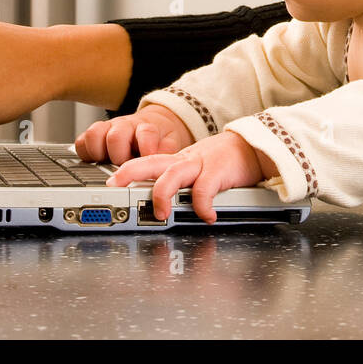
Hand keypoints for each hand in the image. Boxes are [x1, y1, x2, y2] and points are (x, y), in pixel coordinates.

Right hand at [74, 105, 193, 164]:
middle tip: (124, 168)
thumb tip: (163, 168)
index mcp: (146, 127)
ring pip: (94, 134)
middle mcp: (125, 126)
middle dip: (119, 156)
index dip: (146, 148)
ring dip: (99, 153)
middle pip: (116, 136)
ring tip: (107, 165)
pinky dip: (85, 153)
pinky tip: (95, 162)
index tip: (146, 161)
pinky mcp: (96, 135)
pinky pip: (81, 141)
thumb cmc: (160, 137)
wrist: (154, 123)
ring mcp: (109, 129)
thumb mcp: (171, 143)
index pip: (145, 132)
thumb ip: (167, 153)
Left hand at [111, 131, 268, 223]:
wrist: (252, 147)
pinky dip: (202, 207)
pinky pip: (204, 190)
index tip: (110, 183)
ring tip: (162, 214)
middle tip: (113, 187)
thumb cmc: (222, 162)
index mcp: (176, 162)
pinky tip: (207, 217)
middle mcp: (183, 162)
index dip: (126, 171)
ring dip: (162, 195)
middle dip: (129, 173)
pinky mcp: (217, 172)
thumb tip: (160, 204)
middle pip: (150, 162)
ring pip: (172, 175)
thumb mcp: (195, 169)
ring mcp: (199, 165)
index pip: (146, 162)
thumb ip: (179, 183)